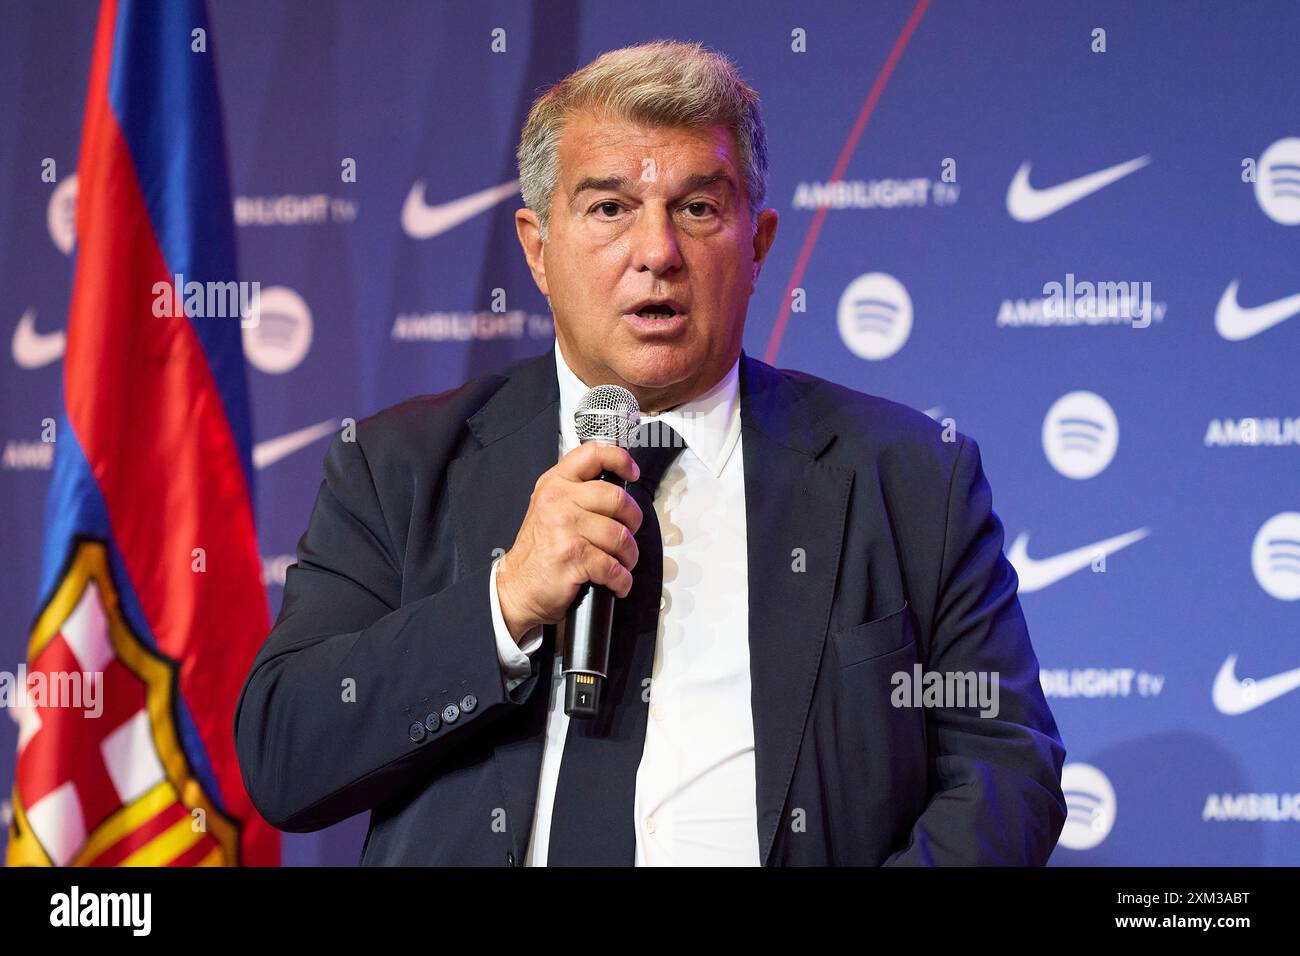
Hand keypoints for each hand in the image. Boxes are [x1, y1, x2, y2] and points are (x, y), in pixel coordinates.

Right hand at [496, 442, 643, 643]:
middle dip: (632, 522)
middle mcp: (558, 500)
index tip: (633, 473)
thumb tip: (618, 492)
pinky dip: (622, 579)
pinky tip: (617, 583)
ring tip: (622, 563)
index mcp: (555, 484)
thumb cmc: (538, 552)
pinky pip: (613, 566)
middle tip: (627, 535)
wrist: (516, 588)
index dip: (620, 459)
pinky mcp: (572, 555)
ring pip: (620, 535)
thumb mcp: (549, 509)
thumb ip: (576, 493)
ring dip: (628, 555)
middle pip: (617, 499)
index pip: (592, 455)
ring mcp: (565, 527)